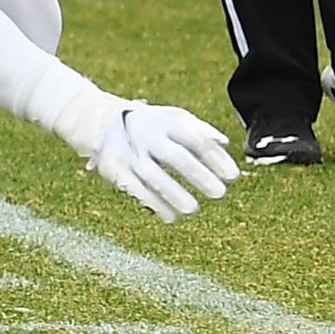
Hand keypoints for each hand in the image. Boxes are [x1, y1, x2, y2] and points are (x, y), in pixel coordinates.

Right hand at [86, 103, 239, 222]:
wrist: (102, 121)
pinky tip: (171, 216)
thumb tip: (225, 143)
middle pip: (174, 156)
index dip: (215, 157)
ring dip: (173, 193)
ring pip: (152, 174)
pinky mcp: (114, 169)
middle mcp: (146, 136)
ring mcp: (129, 153)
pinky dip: (153, 203)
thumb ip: (199, 128)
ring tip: (192, 209)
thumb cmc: (149, 123)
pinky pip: (135, 189)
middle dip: (197, 175)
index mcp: (164, 121)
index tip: (233, 176)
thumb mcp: (172, 116)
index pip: (194, 139)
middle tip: (219, 193)